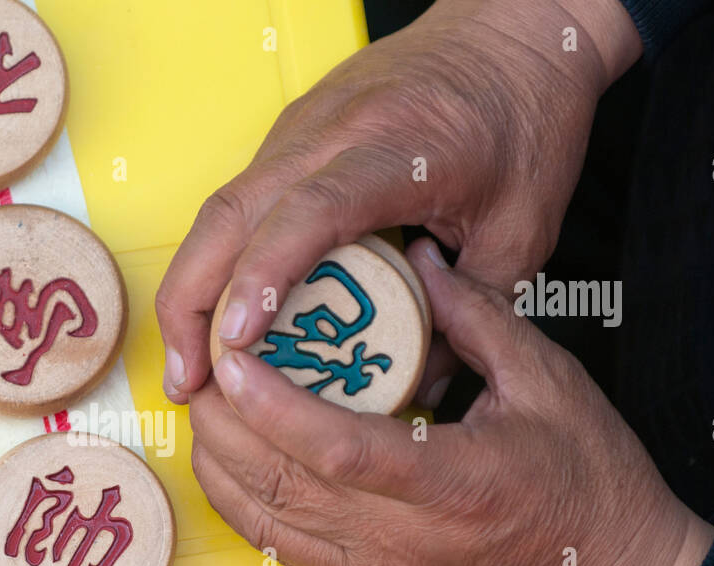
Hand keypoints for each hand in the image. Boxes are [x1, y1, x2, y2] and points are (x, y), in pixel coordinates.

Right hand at [156, 0, 641, 405]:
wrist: (510, 30)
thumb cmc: (525, 118)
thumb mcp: (521, 231)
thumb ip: (472, 312)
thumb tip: (418, 382)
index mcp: (397, 149)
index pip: (309, 212)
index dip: (263, 277)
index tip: (235, 341)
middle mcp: (332, 132)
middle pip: (229, 214)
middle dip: (190, 303)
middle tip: (188, 381)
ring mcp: (300, 130)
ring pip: (219, 210)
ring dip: (192, 288)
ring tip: (194, 364)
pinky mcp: (290, 137)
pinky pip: (237, 203)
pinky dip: (217, 262)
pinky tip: (222, 314)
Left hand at [189, 239, 712, 565]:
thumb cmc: (591, 483)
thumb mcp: (551, 383)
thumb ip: (478, 318)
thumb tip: (419, 260)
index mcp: (453, 483)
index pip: (338, 449)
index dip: (273, 406)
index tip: (234, 359)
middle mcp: (403, 538)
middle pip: (282, 485)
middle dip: (225, 426)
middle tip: (203, 368)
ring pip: (268, 523)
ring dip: (220, 465)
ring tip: (204, 407)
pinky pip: (282, 551)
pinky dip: (240, 506)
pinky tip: (223, 465)